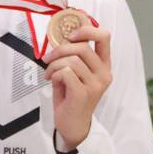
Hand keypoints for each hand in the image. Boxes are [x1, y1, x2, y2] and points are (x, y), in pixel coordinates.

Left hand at [43, 24, 112, 149]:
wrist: (72, 123)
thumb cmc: (70, 95)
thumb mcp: (74, 72)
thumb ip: (73, 56)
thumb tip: (61, 37)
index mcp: (103, 65)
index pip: (104, 37)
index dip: (86, 30)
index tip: (69, 35)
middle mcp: (104, 73)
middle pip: (82, 47)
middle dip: (59, 50)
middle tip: (48, 59)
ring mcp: (96, 84)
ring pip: (71, 61)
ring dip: (54, 65)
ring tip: (49, 74)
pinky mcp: (84, 94)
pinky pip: (65, 73)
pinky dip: (54, 74)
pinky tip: (52, 81)